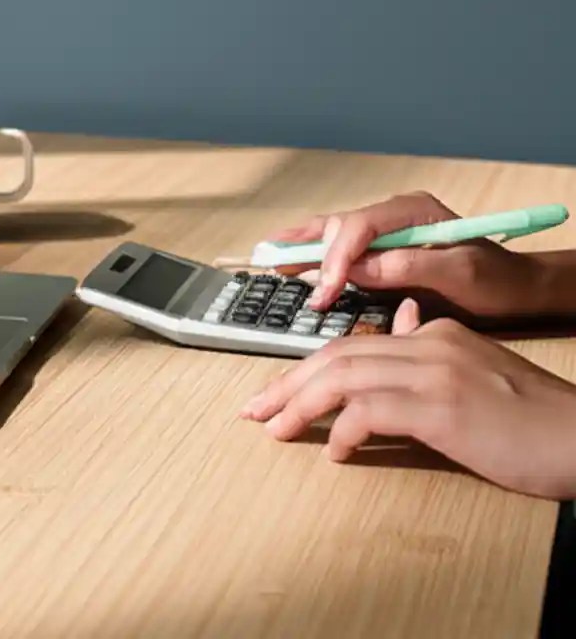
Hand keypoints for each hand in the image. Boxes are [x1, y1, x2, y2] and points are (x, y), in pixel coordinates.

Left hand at [241, 301, 575, 498]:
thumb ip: (429, 358)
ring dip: (301, 406)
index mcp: (436, 334)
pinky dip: (343, 431)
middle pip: (338, 356)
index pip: (353, 344)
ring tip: (277, 431)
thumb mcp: (474, 376)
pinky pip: (371, 411)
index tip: (276, 394)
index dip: (307, 370)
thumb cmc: (531, 419)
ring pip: (344, 377)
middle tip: (254, 411)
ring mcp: (437, 372)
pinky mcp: (444, 408)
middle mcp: (432, 344)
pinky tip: (336, 453)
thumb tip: (390, 332)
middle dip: (288, 384)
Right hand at [269, 191, 543, 317]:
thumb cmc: (495, 281)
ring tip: (269, 257)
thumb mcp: (459, 274)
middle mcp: (395, 215)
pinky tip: (287, 257)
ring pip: (333, 232)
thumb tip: (359, 268)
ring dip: (302, 247)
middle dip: (314, 254)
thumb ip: (408, 265)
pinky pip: (340, 246)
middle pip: (340, 226)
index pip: (361, 225)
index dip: (337, 257)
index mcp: (414, 212)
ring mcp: (386, 232)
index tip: (326, 291)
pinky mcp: (382, 250)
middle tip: (288, 279)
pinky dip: (312, 252)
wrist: (515, 289)